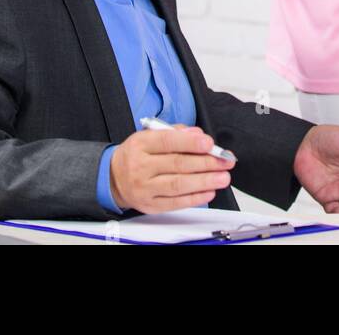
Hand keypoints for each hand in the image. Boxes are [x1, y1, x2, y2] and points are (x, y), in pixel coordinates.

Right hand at [109, 125, 234, 212]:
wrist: (113, 178)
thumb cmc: (137, 155)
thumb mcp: (149, 136)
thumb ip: (174, 133)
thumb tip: (197, 134)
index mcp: (140, 144)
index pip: (168, 141)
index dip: (191, 142)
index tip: (210, 143)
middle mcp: (140, 166)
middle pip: (177, 164)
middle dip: (206, 163)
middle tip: (224, 161)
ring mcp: (144, 188)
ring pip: (178, 184)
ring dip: (204, 181)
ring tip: (222, 177)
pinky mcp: (150, 205)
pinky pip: (175, 203)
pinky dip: (195, 198)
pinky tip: (209, 192)